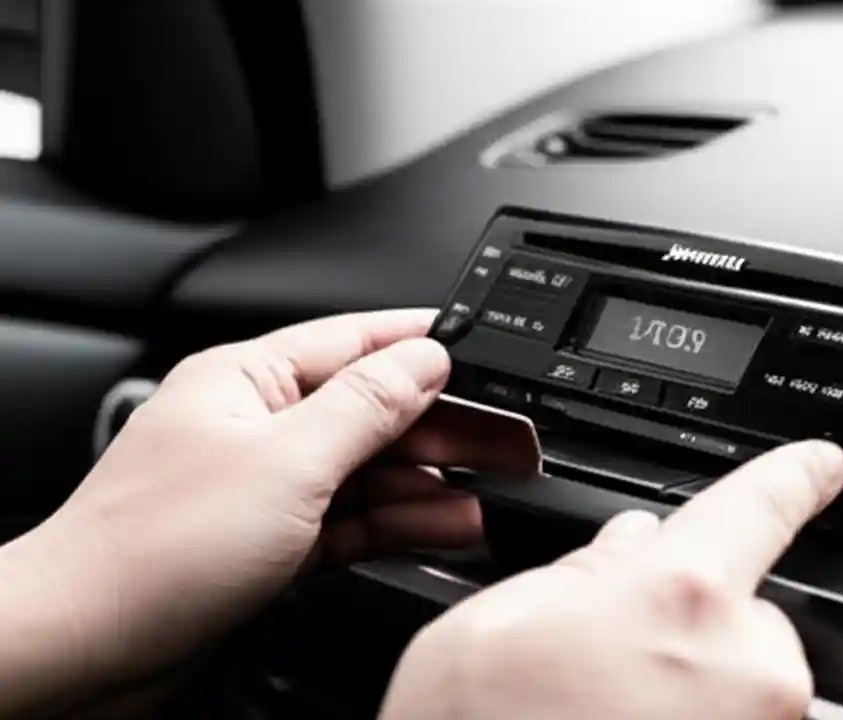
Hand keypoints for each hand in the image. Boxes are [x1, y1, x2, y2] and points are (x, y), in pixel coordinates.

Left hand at [0, 310, 504, 714]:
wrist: (84, 647)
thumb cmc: (150, 549)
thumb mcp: (286, 461)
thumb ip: (367, 407)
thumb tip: (427, 358)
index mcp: (248, 379)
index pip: (355, 340)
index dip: (424, 344)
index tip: (488, 351)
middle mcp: (257, 426)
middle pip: (371, 411)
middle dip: (441, 426)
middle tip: (509, 441)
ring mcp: (263, 486)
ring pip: (366, 472)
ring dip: (428, 484)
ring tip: (490, 493)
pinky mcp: (268, 541)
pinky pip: (351, 521)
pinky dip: (397, 525)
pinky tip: (444, 527)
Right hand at [380, 441, 842, 719]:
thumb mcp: (494, 624)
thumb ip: (582, 572)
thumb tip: (629, 547)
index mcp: (681, 598)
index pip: (763, 503)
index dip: (797, 474)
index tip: (823, 464)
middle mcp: (747, 669)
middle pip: (739, 604)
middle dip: (687, 613)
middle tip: (608, 652)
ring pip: (737, 674)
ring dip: (687, 678)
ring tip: (603, 710)